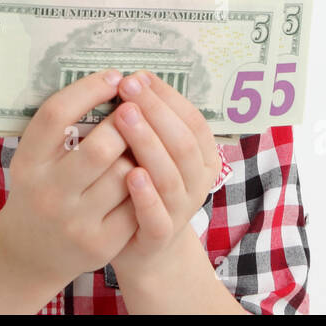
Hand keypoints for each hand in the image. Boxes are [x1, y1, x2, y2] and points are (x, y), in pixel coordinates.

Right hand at [0, 69, 141, 288]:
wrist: (31, 252)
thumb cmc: (42, 189)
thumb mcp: (37, 157)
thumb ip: (62, 126)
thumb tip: (114, 81)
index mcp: (28, 162)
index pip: (55, 114)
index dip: (88, 90)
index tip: (113, 78)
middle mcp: (48, 193)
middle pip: (101, 146)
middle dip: (125, 125)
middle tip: (134, 115)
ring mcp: (74, 222)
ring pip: (126, 175)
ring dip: (137, 156)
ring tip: (134, 150)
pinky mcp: (100, 245)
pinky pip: (137, 205)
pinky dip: (143, 187)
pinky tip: (139, 180)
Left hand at [106, 70, 221, 280]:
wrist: (147, 250)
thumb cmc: (146, 190)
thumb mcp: (156, 154)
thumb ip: (151, 124)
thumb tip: (132, 78)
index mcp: (201, 157)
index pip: (192, 119)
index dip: (166, 96)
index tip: (138, 76)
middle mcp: (196, 182)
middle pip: (182, 142)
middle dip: (155, 111)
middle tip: (128, 88)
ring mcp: (180, 209)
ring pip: (170, 174)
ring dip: (147, 142)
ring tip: (124, 116)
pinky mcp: (160, 235)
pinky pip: (157, 214)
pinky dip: (146, 194)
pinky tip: (130, 174)